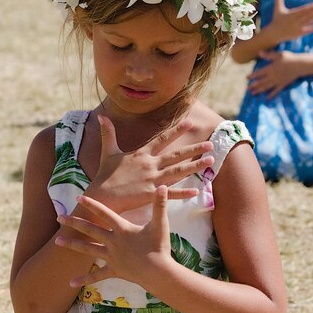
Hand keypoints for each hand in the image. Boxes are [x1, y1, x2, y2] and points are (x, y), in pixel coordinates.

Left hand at [55, 186, 172, 289]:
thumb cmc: (159, 247)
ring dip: (72, 245)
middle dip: (74, 222)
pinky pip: (97, 276)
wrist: (158, 272)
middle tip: (58, 217)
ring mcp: (111, 257)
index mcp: (122, 229)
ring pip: (88, 250)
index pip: (104, 213)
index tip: (78, 197)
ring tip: (57, 242)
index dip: (91, 204)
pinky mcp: (113, 270)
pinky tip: (70, 282)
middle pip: (90, 230)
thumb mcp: (160, 224)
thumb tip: (162, 186)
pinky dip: (84, 279)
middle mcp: (113, 242)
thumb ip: (160, 204)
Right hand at [85, 114, 214, 213]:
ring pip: (178, 172)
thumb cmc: (105, 176)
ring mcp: (151, 179)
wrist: (102, 196)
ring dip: (195, 166)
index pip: (162, 139)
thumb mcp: (107, 152)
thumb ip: (108, 134)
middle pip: (176, 155)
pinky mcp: (150, 194)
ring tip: (210, 161)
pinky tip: (196, 191)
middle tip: (210, 144)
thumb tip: (101, 116)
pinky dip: (183, 193)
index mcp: (141, 154)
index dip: (176, 130)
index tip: (189, 123)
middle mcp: (149, 165)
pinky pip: (170, 193)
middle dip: (194, 149)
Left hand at [248, 50, 300, 98]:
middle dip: (253, 85)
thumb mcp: (278, 55)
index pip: (259, 73)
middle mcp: (272, 76)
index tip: (246, 78)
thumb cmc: (289, 58)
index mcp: (270, 68)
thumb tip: (259, 52)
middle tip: (247, 88)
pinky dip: (271, 95)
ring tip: (253, 93)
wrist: (299, 65)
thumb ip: (268, 55)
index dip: (252, 76)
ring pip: (266, 87)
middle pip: (261, 81)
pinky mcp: (282, 84)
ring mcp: (277, 81)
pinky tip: (267, 98)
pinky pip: (275, 91)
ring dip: (259, 90)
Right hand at [269, 0, 312, 42]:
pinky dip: (312, 29)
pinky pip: (306, 31)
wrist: (273, 34)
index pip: (302, 10)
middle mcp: (294, 21)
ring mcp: (296, 28)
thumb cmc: (277, 20)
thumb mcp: (277, 9)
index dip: (310, 7)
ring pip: (307, 22)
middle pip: (306, 15)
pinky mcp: (297, 34)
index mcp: (291, 14)